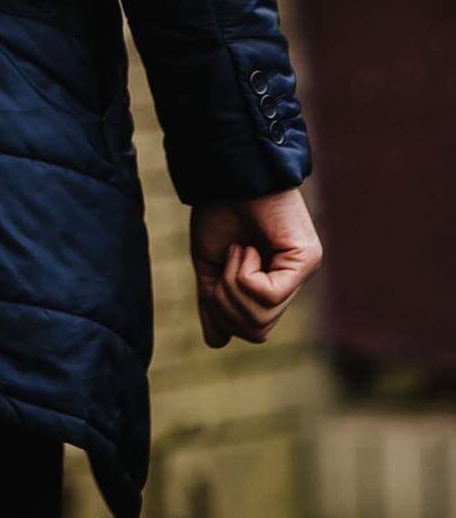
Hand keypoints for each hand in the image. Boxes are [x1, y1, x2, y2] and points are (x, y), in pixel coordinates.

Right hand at [190, 188, 321, 348]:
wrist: (226, 175)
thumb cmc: (218, 211)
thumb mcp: (211, 266)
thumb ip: (214, 302)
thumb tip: (217, 343)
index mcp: (271, 284)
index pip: (253, 330)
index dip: (225, 314)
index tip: (216, 277)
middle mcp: (292, 282)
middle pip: (257, 330)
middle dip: (226, 302)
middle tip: (227, 261)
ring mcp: (303, 272)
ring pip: (261, 317)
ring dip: (234, 284)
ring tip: (238, 250)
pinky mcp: (307, 260)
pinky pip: (268, 295)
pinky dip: (245, 274)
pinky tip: (247, 248)